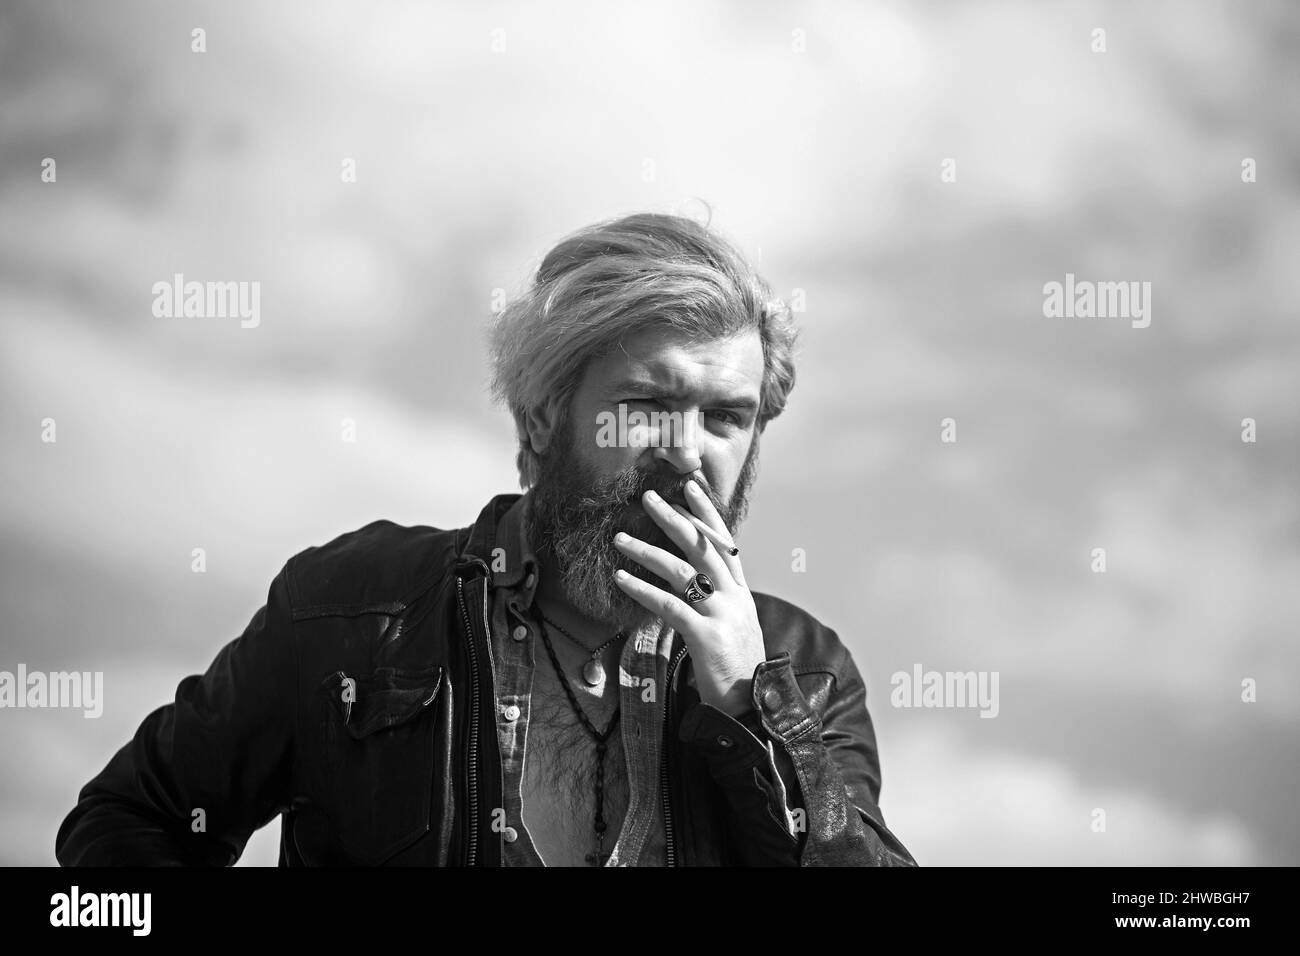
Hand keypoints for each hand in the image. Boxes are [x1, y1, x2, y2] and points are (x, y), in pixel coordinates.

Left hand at [612, 478, 765, 716]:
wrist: (754, 710)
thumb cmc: (736, 670)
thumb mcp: (734, 627)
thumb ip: (717, 601)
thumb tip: (692, 580)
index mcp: (741, 593)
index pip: (724, 543)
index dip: (706, 513)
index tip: (688, 487)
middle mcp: (735, 598)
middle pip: (702, 547)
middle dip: (674, 518)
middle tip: (647, 497)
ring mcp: (723, 616)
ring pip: (682, 571)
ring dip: (647, 550)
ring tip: (619, 538)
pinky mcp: (707, 637)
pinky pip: (670, 606)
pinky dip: (642, 589)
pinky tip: (620, 578)